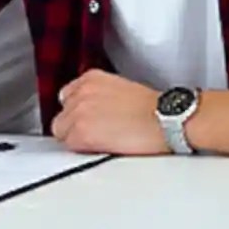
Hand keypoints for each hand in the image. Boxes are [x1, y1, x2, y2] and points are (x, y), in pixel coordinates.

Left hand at [51, 69, 167, 154]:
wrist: (166, 119)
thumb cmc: (155, 109)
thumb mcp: (121, 88)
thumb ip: (99, 96)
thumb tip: (93, 112)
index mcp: (91, 78)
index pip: (66, 97)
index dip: (76, 112)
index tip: (87, 120)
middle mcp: (81, 92)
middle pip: (62, 115)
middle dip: (74, 126)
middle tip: (96, 134)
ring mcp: (79, 112)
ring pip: (61, 131)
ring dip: (76, 138)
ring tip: (100, 142)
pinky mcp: (81, 132)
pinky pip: (69, 146)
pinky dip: (82, 150)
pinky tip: (101, 148)